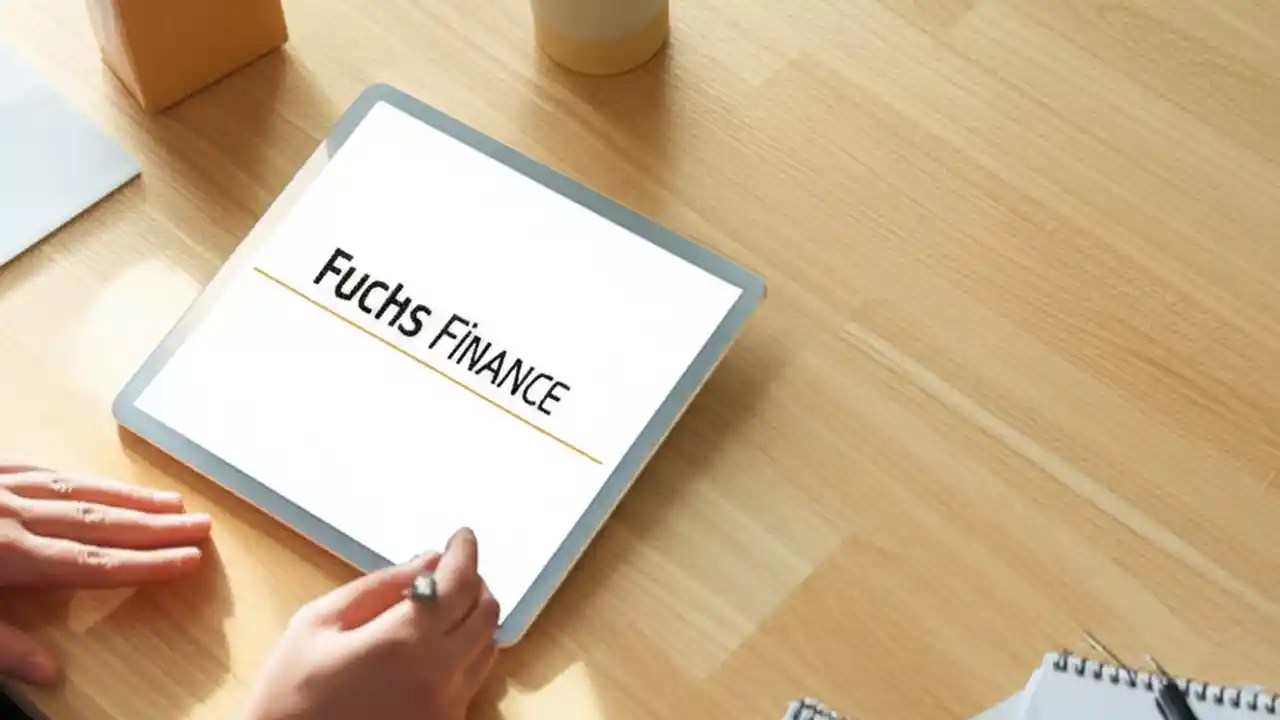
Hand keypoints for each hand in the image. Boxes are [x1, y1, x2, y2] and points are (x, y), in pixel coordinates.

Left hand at [0, 461, 212, 684]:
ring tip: (171, 500)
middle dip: (156, 526)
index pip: (94, 563)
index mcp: (9, 556)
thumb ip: (1, 647)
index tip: (189, 560)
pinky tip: (94, 481)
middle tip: (201, 524)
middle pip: (100, 522)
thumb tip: (49, 673)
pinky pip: (36, 468)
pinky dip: (73, 477)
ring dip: (128, 497)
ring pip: (77, 490)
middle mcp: (14, 515)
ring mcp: (1, 487)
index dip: (146, 564)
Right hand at [243, 528, 498, 719]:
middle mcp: (438, 675)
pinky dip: (466, 650)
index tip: (462, 538)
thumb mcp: (317, 624)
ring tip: (445, 605)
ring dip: (474, 616)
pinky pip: (473, 678)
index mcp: (404, 642)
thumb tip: (427, 561)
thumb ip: (378, 586)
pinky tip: (435, 645)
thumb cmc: (288, 696)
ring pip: (488, 646)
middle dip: (474, 581)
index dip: (465, 552)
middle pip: (486, 611)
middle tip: (452, 569)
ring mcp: (446, 707)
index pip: (459, 581)